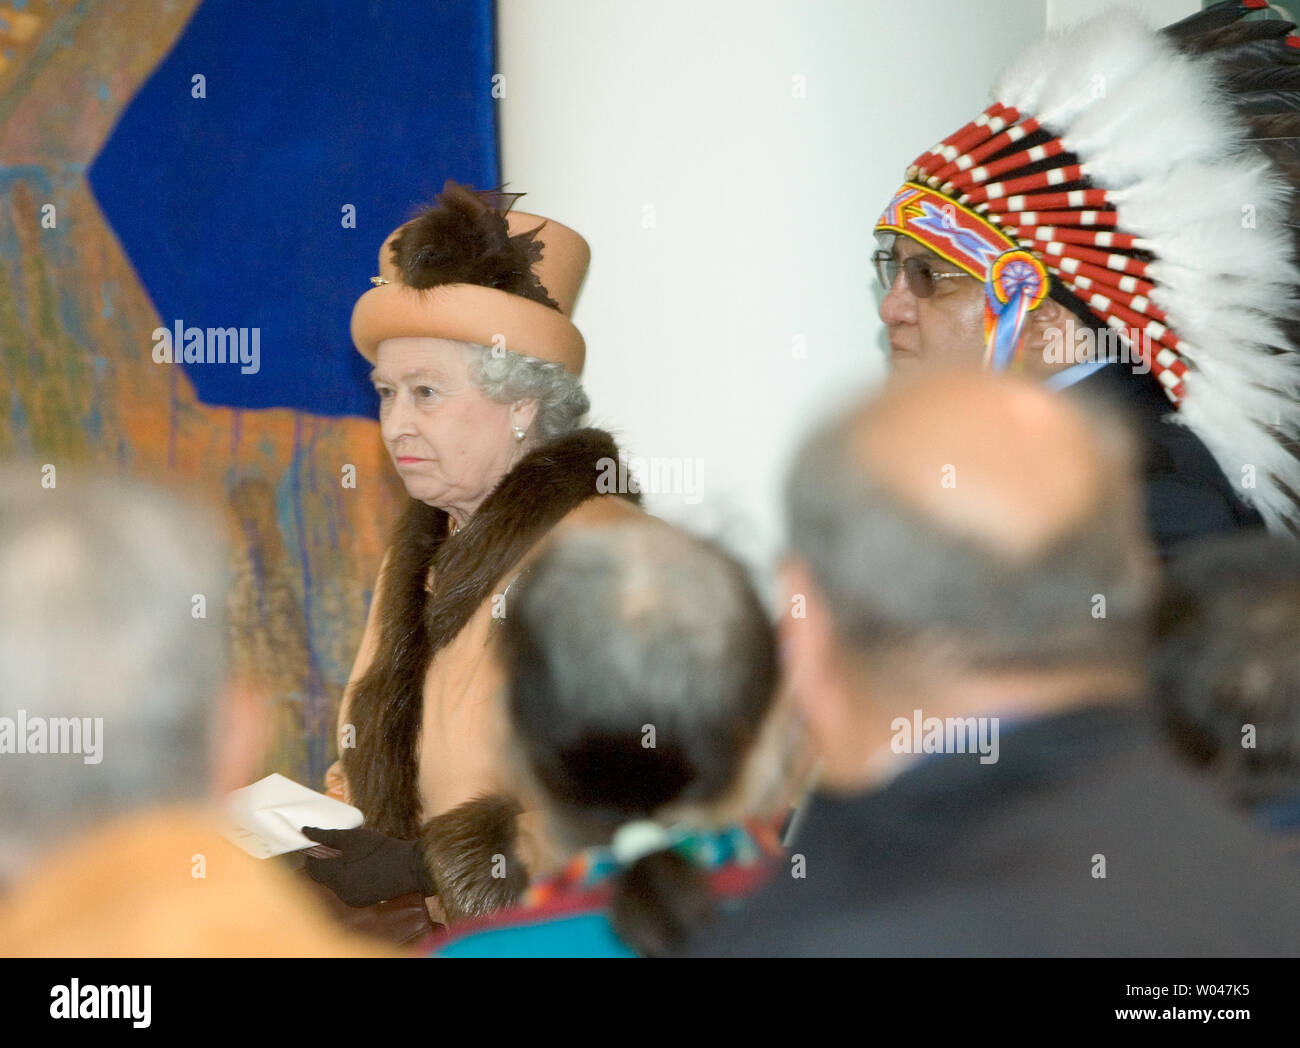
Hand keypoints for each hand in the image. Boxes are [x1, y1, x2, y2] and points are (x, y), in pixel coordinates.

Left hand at [301, 826, 433, 906]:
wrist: (409, 866)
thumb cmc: (381, 848)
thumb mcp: (353, 837)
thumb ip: (326, 835)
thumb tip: (305, 831)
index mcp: (337, 875)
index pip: (312, 867)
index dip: (313, 854)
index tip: (319, 844)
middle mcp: (340, 891)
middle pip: (322, 876)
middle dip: (326, 862)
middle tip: (337, 848)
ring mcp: (350, 899)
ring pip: (334, 884)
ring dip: (336, 871)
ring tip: (351, 857)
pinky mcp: (360, 902)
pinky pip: (345, 890)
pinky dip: (347, 880)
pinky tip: (360, 869)